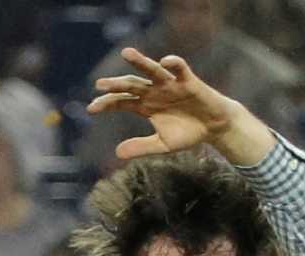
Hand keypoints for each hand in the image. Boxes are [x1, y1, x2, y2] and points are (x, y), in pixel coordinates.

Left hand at [89, 47, 270, 164]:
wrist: (213, 127)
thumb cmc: (187, 133)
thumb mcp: (162, 144)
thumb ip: (141, 147)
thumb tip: (117, 153)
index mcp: (146, 106)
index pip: (122, 102)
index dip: (107, 104)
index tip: (91, 108)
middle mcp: (155, 92)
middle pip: (132, 85)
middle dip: (116, 85)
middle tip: (100, 84)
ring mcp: (170, 84)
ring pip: (152, 71)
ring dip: (140, 61)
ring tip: (126, 53)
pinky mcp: (188, 81)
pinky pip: (179, 69)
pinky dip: (173, 64)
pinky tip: (164, 62)